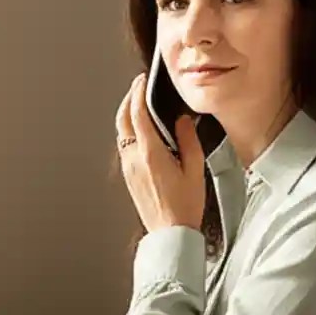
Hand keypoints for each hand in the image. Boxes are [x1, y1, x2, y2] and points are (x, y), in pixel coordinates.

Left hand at [115, 73, 205, 231]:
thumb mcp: (194, 169)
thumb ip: (188, 140)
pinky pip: (124, 146)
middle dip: (128, 99)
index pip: (138, 113)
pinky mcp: (128, 176)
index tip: (142, 80)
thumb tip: (182, 121)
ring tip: (139, 105)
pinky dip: (129, 130)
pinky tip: (141, 131)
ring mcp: (128, 167)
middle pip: (122, 119)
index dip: (138, 92)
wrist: (169, 234)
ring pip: (121, 132)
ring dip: (127, 114)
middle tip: (137, 87)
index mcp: (150, 152)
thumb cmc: (184, 206)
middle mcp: (134, 158)